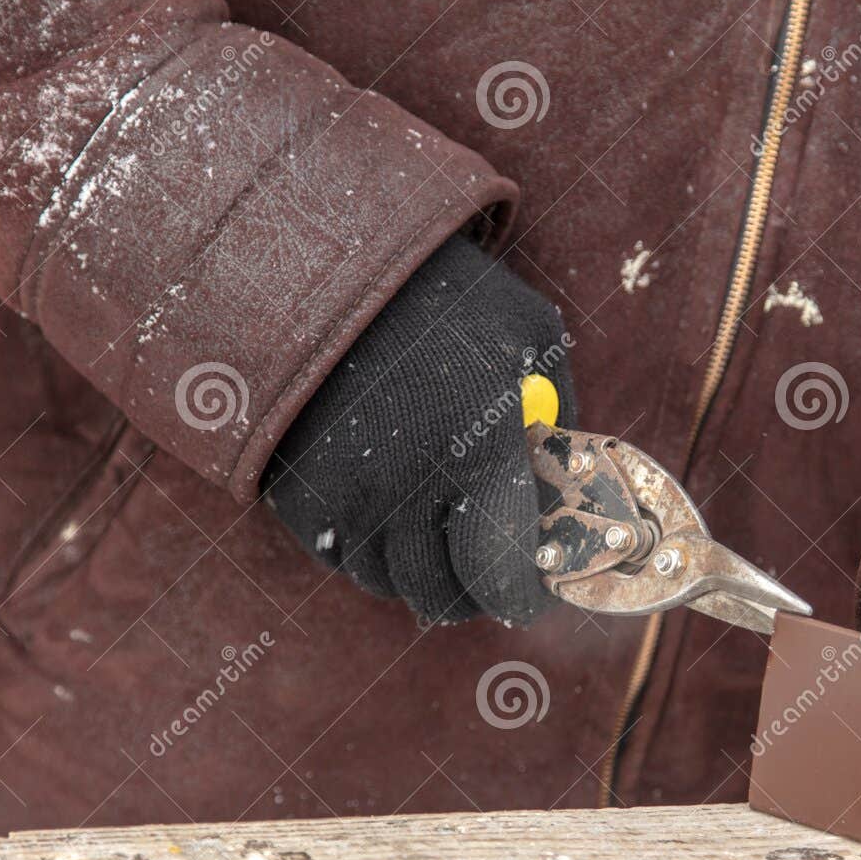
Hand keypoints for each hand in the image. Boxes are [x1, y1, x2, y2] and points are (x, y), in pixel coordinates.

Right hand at [265, 233, 575, 624]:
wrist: (320, 264)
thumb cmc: (443, 292)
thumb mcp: (527, 332)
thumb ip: (556, 408)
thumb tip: (564, 470)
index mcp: (480, 457)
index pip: (503, 576)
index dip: (519, 592)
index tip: (529, 587)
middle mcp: (408, 493)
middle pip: (439, 595)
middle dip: (466, 591)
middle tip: (478, 571)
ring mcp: (344, 499)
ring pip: (384, 580)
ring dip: (412, 569)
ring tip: (429, 528)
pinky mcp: (296, 496)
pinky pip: (337, 554)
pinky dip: (363, 546)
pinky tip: (380, 505)